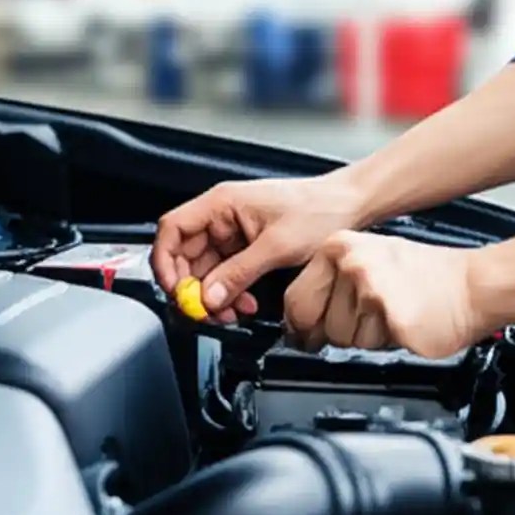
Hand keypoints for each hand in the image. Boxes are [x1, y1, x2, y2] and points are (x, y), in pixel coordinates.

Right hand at [152, 174, 365, 321]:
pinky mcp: (245, 247)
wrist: (349, 206)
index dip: (166, 261)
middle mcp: (221, 216)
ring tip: (231, 311)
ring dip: (213, 295)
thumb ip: (238, 273)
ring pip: (204, 270)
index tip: (176, 289)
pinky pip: (224, 274)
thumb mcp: (276, 246)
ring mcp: (232, 232)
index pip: (172, 229)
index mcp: (221, 203)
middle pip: (185, 255)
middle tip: (205, 311)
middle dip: (193, 288)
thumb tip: (208, 297)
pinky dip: (229, 292)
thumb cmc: (319, 209)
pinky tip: (244, 303)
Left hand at [283, 231, 491, 358]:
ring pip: (344, 340)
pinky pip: (371, 349)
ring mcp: (372, 291)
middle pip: (316, 324)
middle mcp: (352, 265)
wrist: (475, 285)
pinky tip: (405, 325)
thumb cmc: (427, 275)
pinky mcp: (392, 318)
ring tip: (392, 317)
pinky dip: (387, 345)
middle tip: (359, 327)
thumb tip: (299, 322)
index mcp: (340, 246)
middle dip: (331, 335)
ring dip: (365, 339)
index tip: (304, 335)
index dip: (299, 325)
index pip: (295, 298)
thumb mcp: (369, 260)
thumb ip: (331, 284)